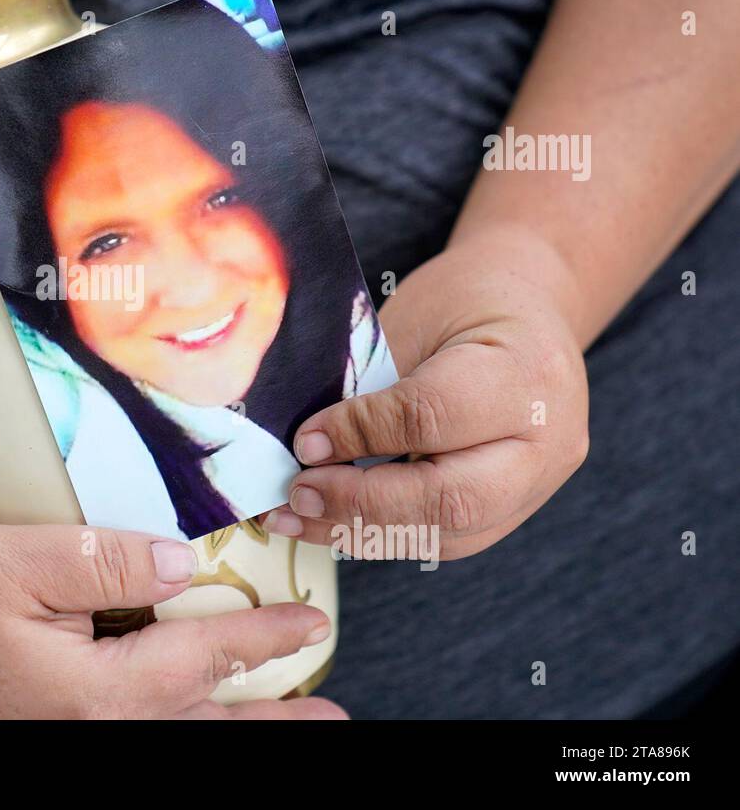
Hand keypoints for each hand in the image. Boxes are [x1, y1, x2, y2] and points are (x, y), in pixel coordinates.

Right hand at [0, 522, 344, 718]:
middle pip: (204, 727)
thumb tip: (181, 564)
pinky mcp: (46, 737)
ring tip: (288, 730)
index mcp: (93, 694)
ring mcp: (68, 744)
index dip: (264, 641)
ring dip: (233, 732)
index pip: (203, 662)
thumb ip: (105, 560)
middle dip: (274, 722)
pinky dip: (178, 727)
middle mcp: (91, 734)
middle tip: (336, 718)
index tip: (313, 624)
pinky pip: (135, 738)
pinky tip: (189, 717)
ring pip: (173, 740)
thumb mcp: (16, 559)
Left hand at [264, 231, 589, 559]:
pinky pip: (446, 538)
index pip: (431, 417)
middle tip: (297, 494)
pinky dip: (382, 534)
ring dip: (360, 531)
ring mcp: (538, 483)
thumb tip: (305, 447)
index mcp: (526, 373)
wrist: (528, 308)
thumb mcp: (413, 322)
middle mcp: (545, 441)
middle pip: (451, 498)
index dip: (359, 434)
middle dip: (361, 504)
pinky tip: (330, 523)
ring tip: (295, 518)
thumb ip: (369, 389)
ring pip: (447, 532)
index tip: (303, 442)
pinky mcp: (517, 509)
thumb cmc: (464, 302)